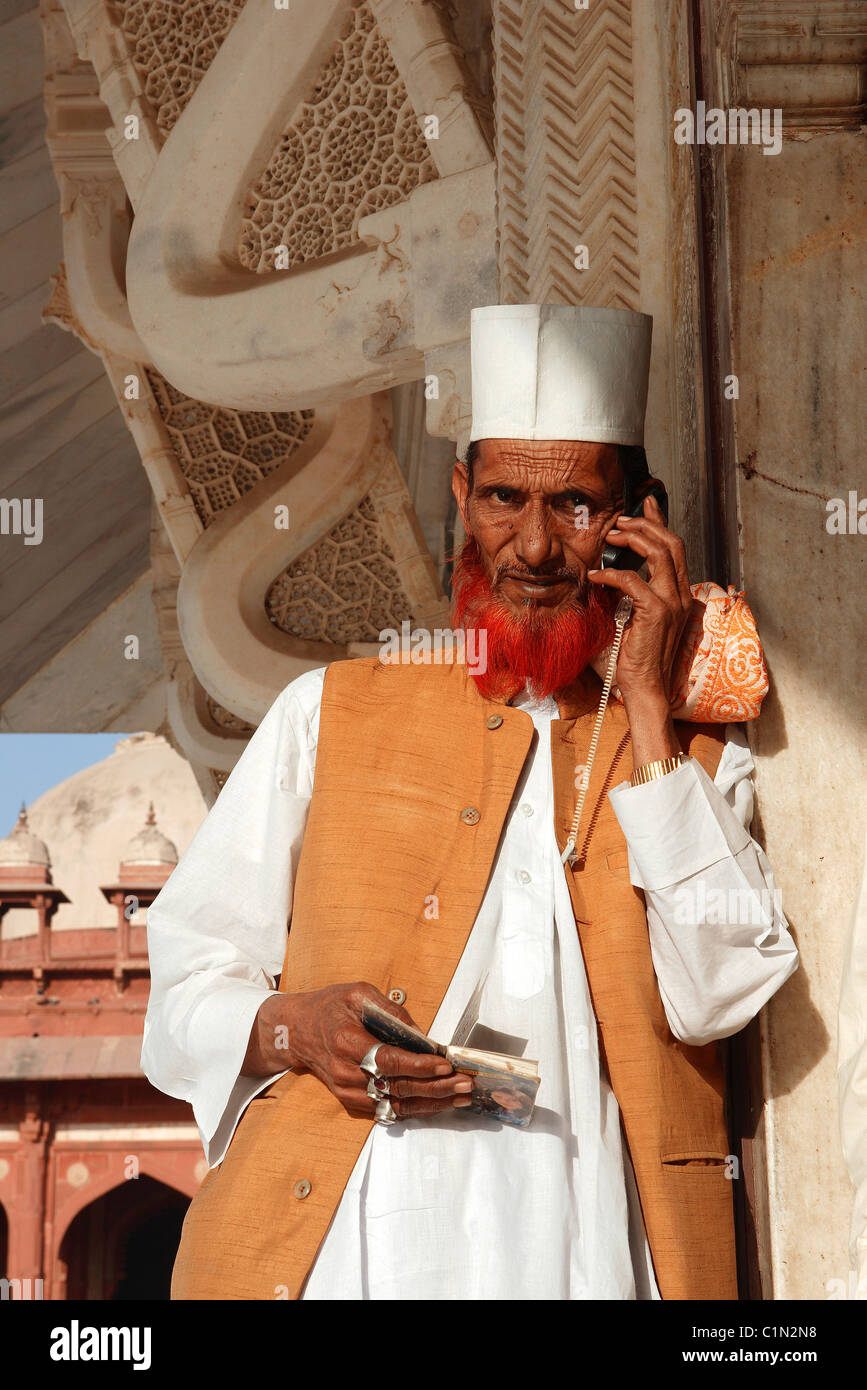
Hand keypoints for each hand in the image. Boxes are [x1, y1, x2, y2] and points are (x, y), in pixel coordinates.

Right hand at [243, 982, 472, 1118]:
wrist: (297, 1031)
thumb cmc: (331, 1007)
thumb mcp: (358, 993)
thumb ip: (391, 1012)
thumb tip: (423, 1037)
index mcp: (346, 1041)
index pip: (387, 1060)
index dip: (418, 1065)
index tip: (445, 1065)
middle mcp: (345, 1072)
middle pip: (396, 1087)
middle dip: (435, 1088)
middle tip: (464, 1084)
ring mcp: (347, 1092)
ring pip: (395, 1105)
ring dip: (431, 1103)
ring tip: (460, 1097)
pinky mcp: (351, 1102)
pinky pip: (387, 1111)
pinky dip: (416, 1109)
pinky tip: (439, 1103)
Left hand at [587, 492, 691, 709]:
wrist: (642, 688)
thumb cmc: (631, 659)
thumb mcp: (628, 618)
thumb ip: (623, 594)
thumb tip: (600, 573)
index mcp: (677, 594)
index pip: (674, 549)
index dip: (660, 522)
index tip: (644, 505)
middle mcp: (680, 595)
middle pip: (672, 543)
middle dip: (646, 523)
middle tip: (621, 518)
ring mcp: (672, 603)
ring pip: (661, 552)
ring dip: (635, 537)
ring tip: (612, 534)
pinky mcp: (657, 612)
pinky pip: (633, 580)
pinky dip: (612, 573)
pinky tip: (595, 576)